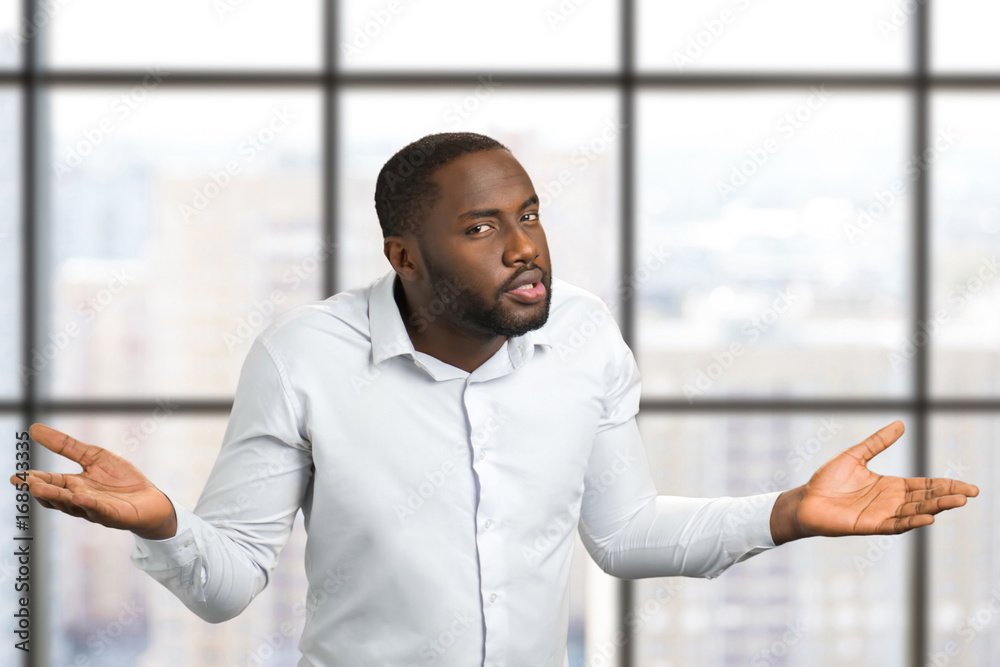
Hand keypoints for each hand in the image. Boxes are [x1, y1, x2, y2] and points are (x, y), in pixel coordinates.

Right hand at [9, 423, 177, 539]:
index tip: (16, 477)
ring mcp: (97, 509)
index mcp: (74, 486)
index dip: (33, 481)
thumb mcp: (94, 456)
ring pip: (74, 505)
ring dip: (58, 497)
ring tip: (42, 489)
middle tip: (27, 483)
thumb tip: (34, 428)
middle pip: (57, 496)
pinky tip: (79, 497)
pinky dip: (89, 505)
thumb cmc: (121, 479)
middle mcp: (81, 500)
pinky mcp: (115, 515)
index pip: (50, 483)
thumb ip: (67, 446)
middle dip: (42, 490)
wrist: (151, 499)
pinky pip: (100, 510)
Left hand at [770, 420, 979, 544]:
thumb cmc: (828, 480)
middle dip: (948, 496)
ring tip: (956, 501)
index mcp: (890, 486)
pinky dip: (912, 521)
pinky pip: (896, 524)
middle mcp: (891, 502)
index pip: (925, 485)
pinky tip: (928, 517)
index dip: (946, 485)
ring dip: (936, 507)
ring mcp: (882, 514)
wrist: (806, 500)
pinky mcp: (870, 525)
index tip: (969, 487)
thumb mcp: (855, 456)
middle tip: (970, 494)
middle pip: (926, 498)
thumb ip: (878, 442)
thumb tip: (901, 424)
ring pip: (916, 511)